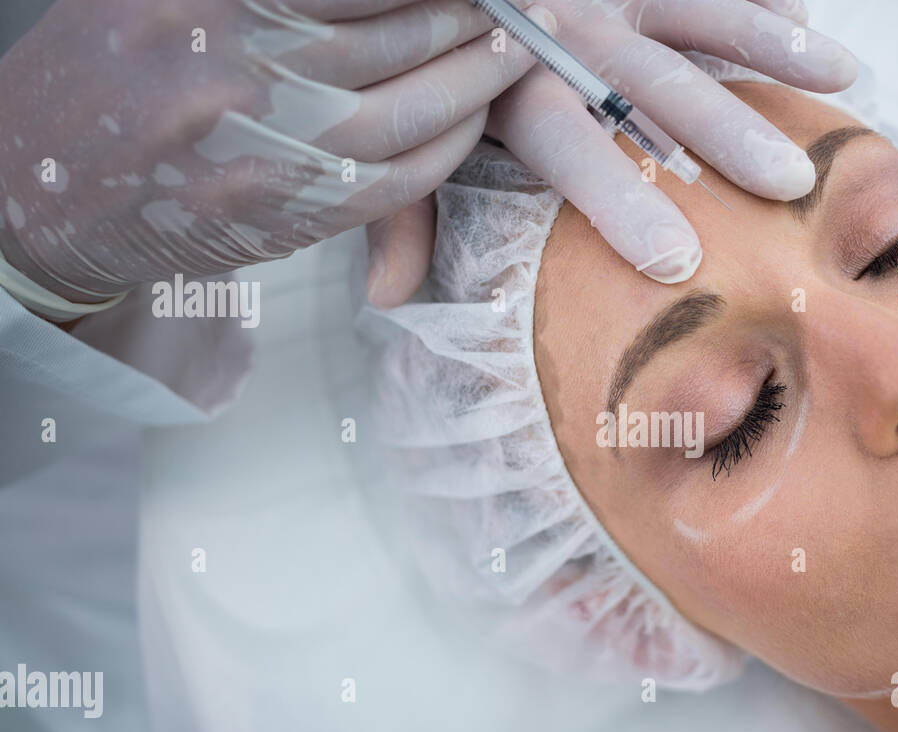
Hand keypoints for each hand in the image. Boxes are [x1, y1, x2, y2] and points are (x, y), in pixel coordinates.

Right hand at [0, 0, 554, 302]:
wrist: (40, 190)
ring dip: (478, 79)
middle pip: (397, 29)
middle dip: (473, 17)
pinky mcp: (284, 212)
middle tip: (516, 6)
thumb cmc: (106, 74)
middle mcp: (236, 64)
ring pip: (410, 108)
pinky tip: (469, 122)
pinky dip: (447, 149)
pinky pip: (396, 180)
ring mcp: (262, 144)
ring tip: (510, 53)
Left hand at [366, 0, 857, 301]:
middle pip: (659, 89)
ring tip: (842, 73)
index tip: (677, 259)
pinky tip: (804, 12)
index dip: (623, 204)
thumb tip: (385, 301)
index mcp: (514, 87)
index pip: (575, 151)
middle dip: (730, 135)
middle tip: (791, 186)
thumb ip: (399, 211)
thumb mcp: (401, 132)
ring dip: (773, 44)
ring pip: (699, 14)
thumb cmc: (420, 54)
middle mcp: (570, 32)